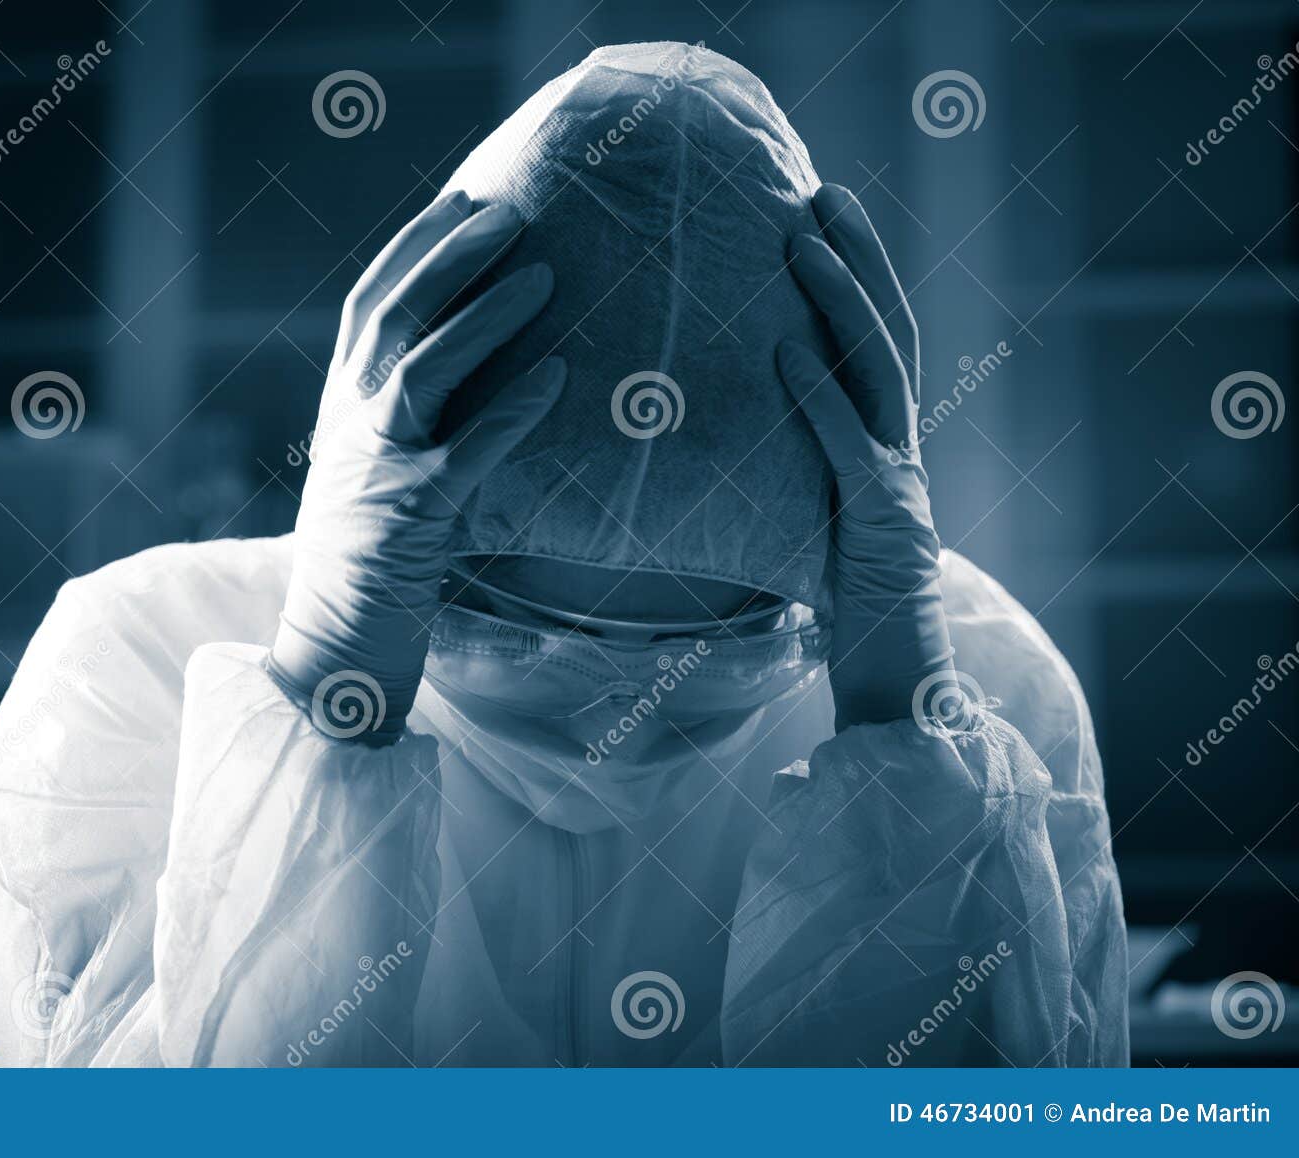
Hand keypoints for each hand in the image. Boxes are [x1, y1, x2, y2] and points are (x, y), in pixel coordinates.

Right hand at [269, 191, 566, 742]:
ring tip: (543, 277)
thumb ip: (403, 420)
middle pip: (391, 317)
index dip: (414, 247)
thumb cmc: (368, 563)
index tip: (464, 199)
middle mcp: (348, 426)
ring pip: (421, 372)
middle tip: (509, 214)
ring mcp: (375, 470)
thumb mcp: (372, 474)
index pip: (367, 305)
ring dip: (483, 319)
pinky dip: (511, 413)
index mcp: (340, 408)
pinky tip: (555, 379)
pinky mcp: (409, 519)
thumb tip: (463, 367)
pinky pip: (466, 454)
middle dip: (448, 258)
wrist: (331, 649)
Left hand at [776, 184, 958, 731]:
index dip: (856, 277)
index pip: (874, 344)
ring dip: (843, 304)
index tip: (819, 217)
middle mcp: (902, 453)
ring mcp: (901, 484)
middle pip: (886, 335)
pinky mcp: (886, 525)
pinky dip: (820, 400)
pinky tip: (787, 353)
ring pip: (879, 372)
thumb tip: (730, 431)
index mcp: (884, 449)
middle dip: (859, 259)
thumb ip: (792, 474)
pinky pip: (851, 450)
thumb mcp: (812, 526)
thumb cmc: (847, 615)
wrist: (895, 690)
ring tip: (806, 245)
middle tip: (823, 190)